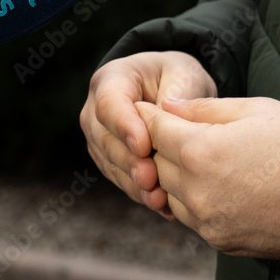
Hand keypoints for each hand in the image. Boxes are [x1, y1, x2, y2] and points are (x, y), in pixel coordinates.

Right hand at [79, 51, 216, 215]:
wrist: (168, 91)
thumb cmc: (176, 77)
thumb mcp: (184, 73)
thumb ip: (178, 92)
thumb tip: (167, 116)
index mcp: (110, 80)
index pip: (109, 104)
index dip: (124, 126)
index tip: (144, 146)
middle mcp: (95, 111)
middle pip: (105, 140)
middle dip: (129, 162)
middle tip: (151, 179)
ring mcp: (98, 139)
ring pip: (111, 164)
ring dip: (134, 184)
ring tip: (159, 199)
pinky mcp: (109, 162)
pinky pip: (121, 180)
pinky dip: (141, 194)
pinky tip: (164, 206)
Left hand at [136, 96, 279, 258]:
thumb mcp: (256, 110)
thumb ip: (203, 109)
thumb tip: (166, 105)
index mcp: (201, 151)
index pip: (153, 130)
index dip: (149, 115)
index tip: (149, 108)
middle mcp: (197, 191)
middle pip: (155, 163)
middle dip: (159, 145)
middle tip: (169, 130)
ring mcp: (209, 221)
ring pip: (169, 193)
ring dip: (174, 175)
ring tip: (196, 158)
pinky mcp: (223, 242)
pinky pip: (191, 218)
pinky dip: (193, 201)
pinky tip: (214, 185)